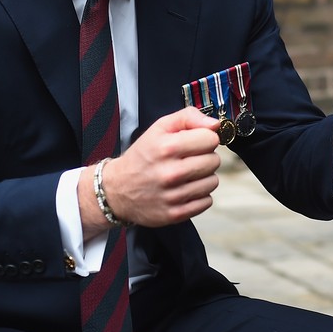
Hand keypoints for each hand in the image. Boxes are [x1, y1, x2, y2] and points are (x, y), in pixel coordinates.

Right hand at [79, 106, 219, 238]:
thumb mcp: (160, 128)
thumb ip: (189, 117)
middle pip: (214, 161)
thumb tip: (216, 124)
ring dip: (203, 177)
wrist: (117, 189)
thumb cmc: (143, 156)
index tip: (195, 143)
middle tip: (189, 159)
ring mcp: (172, 196)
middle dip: (205, 157)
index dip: (204, 138)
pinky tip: (184, 189)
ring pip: (212, 182)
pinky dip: (199, 196)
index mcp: (166, 147)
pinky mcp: (175, 214)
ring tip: (186, 175)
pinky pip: (206, 202)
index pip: (210, 139)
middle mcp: (170, 173)